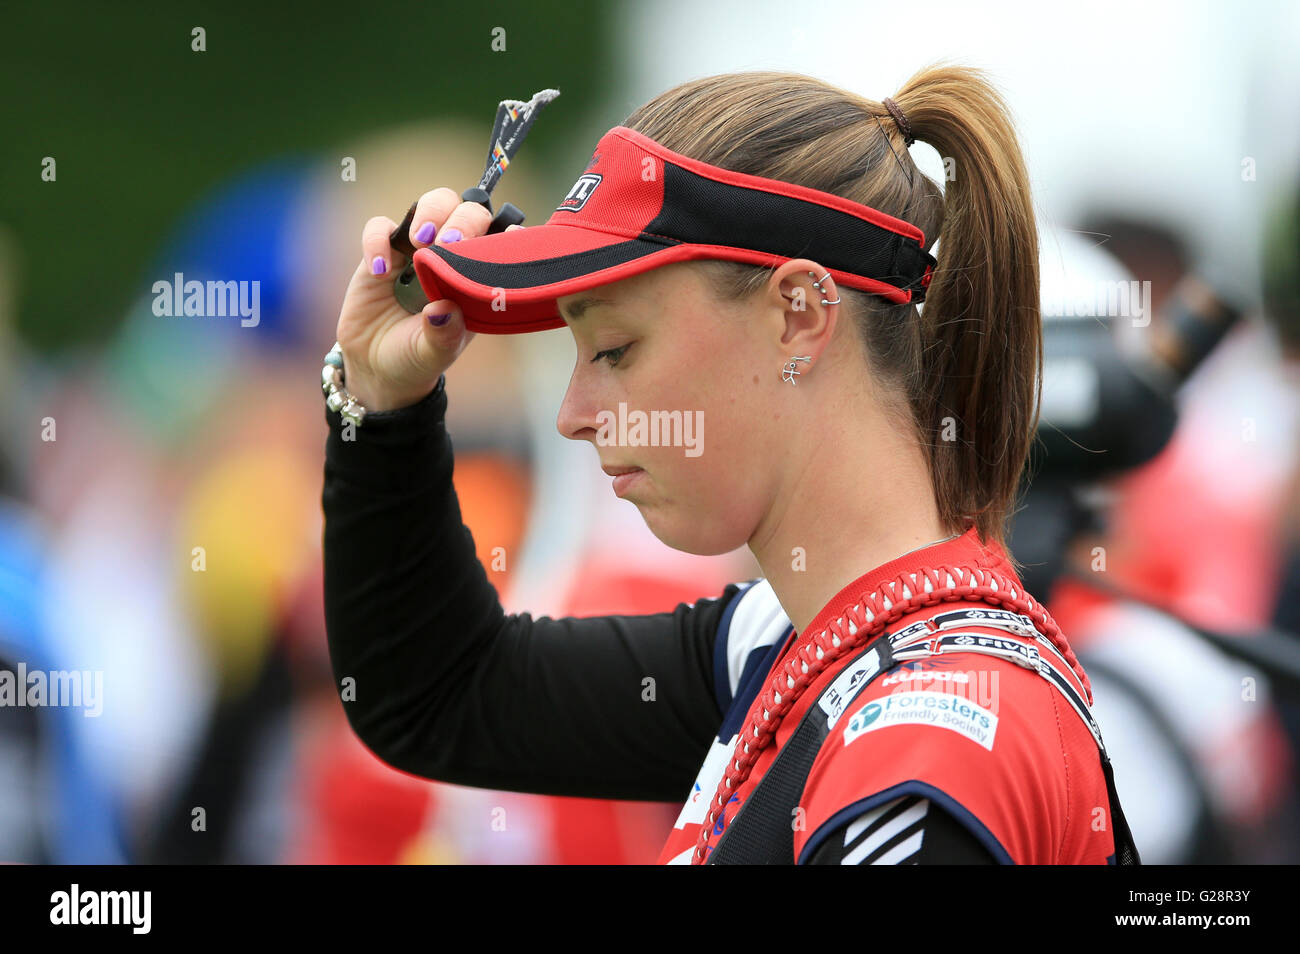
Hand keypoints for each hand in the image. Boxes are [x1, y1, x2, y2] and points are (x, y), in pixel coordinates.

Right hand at [334, 187, 521, 411]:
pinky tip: (381, 271)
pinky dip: (379, 241)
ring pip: (434, 203)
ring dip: (431, 213)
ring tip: (421, 242)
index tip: (510, 237)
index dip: (509, 234)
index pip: (501, 242)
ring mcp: (419, 248)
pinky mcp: (383, 250)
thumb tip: (444, 310)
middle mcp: (454, 255)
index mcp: (478, 278)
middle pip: (470, 211)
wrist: (375, 364)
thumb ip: (444, 335)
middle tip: (451, 242)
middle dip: (465, 220)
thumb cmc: (416, 356)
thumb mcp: (433, 354)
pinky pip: (381, 228)